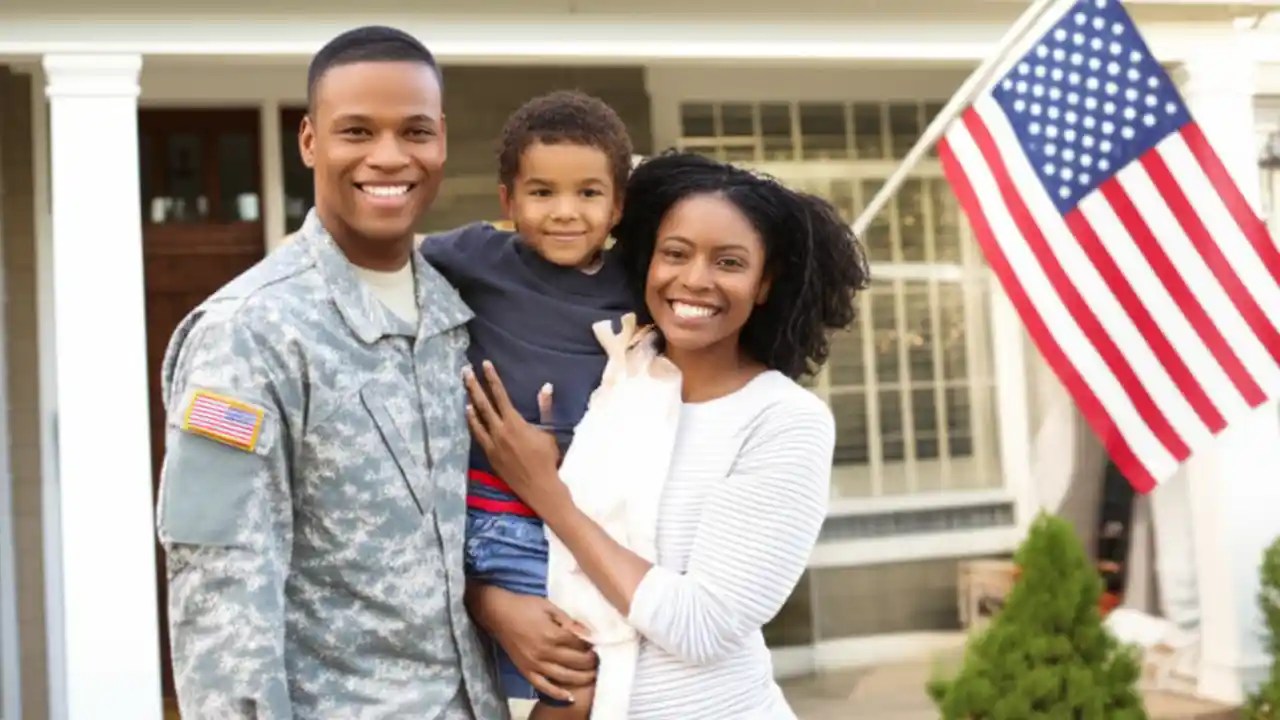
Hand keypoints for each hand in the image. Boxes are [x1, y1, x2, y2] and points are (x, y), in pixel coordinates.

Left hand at [464, 361, 566, 515]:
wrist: (538, 485)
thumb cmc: (547, 458)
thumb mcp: (549, 431)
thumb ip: (545, 408)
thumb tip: (546, 386)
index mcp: (514, 422)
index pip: (500, 395)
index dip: (492, 378)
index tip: (485, 364)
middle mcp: (500, 431)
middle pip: (483, 404)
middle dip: (474, 386)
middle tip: (465, 372)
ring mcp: (492, 443)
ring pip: (476, 419)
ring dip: (470, 403)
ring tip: (464, 391)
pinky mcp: (489, 455)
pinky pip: (477, 435)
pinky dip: (472, 423)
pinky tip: (469, 416)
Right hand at [467, 583, 596, 702]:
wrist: (497, 613)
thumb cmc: (524, 606)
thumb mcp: (549, 607)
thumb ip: (569, 621)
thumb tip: (587, 633)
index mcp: (552, 634)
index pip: (579, 644)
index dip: (590, 644)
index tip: (597, 644)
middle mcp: (544, 652)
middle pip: (575, 661)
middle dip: (590, 662)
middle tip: (598, 660)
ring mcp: (534, 663)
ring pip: (564, 677)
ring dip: (582, 678)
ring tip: (593, 676)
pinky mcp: (525, 670)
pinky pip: (543, 686)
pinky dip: (557, 694)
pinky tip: (570, 697)